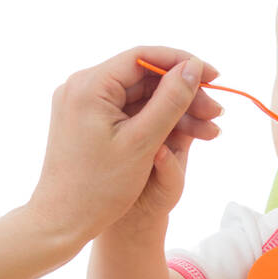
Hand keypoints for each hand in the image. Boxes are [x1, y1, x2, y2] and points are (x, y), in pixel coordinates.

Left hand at [26, 46, 221, 246]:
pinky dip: (156, 120)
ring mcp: (82, 104)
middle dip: (183, 93)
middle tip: (216, 112)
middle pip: (144, 78)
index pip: (144, 57)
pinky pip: (128, 111)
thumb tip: (193, 66)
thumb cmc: (99, 187)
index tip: (213, 76)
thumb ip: (171, 100)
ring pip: (139, 96)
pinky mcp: (86, 121)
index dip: (182, 63)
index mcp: (89, 86)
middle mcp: (81, 87)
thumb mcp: (143, 142)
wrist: (61, 221)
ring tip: (210, 131)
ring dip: (174, 109)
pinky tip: (184, 133)